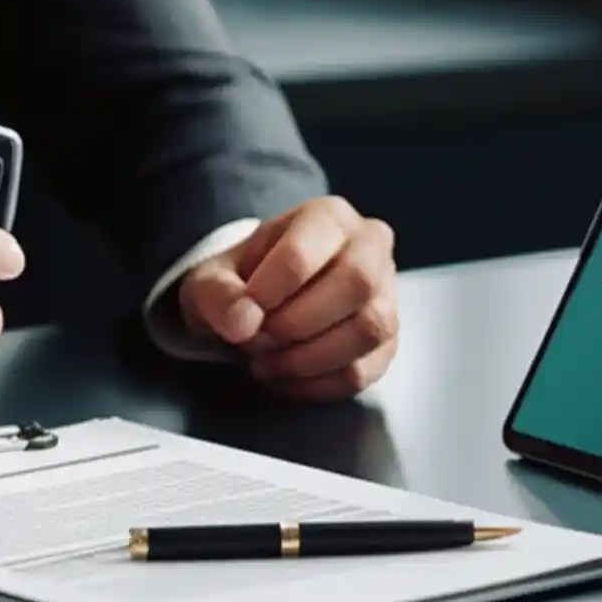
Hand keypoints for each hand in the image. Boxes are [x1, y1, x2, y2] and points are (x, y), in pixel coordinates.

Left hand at [179, 197, 397, 399]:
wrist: (266, 302)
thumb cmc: (246, 281)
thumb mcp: (214, 278)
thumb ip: (220, 295)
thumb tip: (242, 324)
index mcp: (327, 216)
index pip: (303, 253)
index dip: (268, 292)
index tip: (242, 315)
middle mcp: (370, 246)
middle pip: (355, 284)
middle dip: (295, 324)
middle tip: (256, 341)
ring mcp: (387, 295)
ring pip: (368, 330)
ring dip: (307, 359)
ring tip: (266, 363)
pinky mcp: (387, 342)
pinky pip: (364, 371)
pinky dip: (317, 385)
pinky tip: (285, 379)